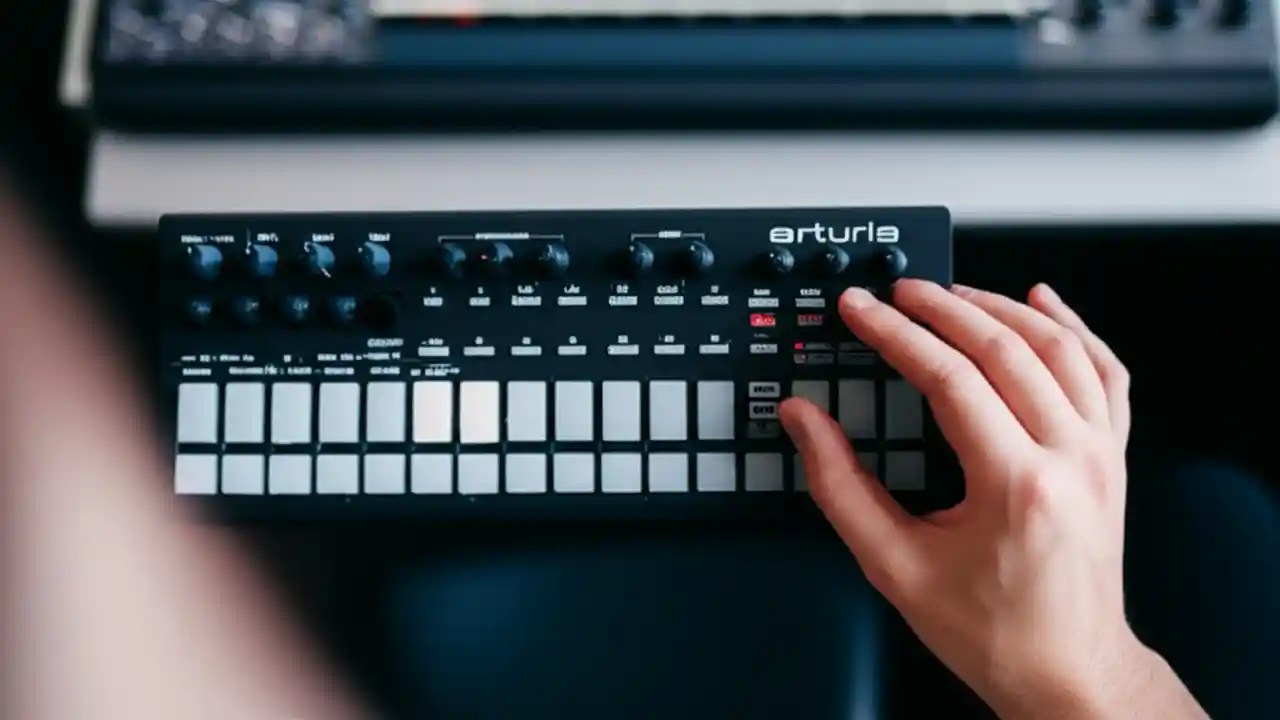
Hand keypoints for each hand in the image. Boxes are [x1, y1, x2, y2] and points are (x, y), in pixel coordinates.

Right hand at [780, 281, 1204, 719]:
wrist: (1067, 668)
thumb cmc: (992, 631)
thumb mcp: (894, 565)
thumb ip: (839, 487)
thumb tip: (805, 422)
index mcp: (1017, 485)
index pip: (950, 378)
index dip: (896, 334)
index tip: (861, 310)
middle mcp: (1070, 459)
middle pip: (1006, 348)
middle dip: (943, 308)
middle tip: (898, 292)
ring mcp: (1099, 454)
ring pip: (1059, 347)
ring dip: (1000, 307)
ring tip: (951, 292)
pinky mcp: (1111, 457)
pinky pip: (1105, 372)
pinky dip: (1075, 328)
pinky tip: (1046, 303)